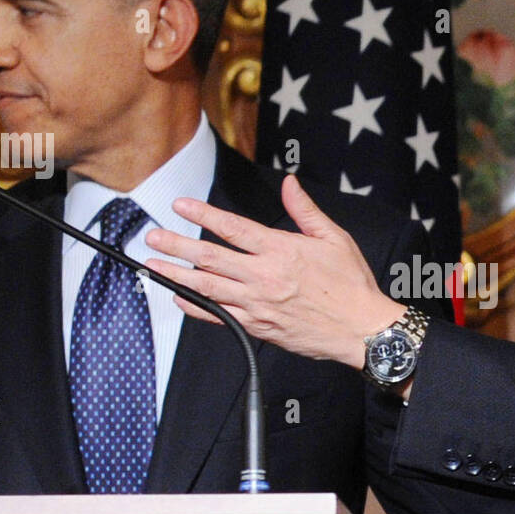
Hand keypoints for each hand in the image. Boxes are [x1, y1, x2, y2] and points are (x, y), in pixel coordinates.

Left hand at [144, 173, 405, 366]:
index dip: (203, 214)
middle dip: (177, 245)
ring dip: (176, 274)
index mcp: (281, 250)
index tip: (181, 205)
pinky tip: (179, 297)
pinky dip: (195, 307)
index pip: (233, 228)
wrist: (361, 328)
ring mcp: (257, 304)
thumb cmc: (351, 284)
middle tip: (153, 236)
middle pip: (210, 257)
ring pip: (207, 287)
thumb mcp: (334, 238)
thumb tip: (290, 184)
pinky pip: (218, 315)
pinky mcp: (257, 327)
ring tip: (153, 265)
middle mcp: (264, 276)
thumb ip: (305, 211)